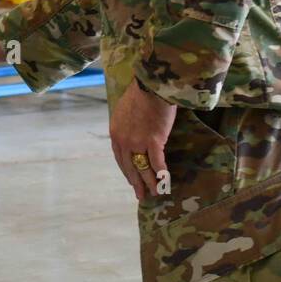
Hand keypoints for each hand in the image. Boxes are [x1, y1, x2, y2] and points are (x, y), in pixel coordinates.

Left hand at [109, 79, 176, 200]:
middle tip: (140, 195)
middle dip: (136, 183)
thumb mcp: (125, 110)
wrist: (151, 86)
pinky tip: (165, 184)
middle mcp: (123, 141)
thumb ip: (127, 125)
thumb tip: (134, 132)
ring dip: (149, 183)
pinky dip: (161, 175)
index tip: (132, 180)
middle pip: (129, 167)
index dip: (126, 171)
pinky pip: (157, 164)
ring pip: (143, 169)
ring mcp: (137, 143)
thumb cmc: (141, 94)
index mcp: (115, 133)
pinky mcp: (153, 142)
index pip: (120, 158)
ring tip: (155, 194)